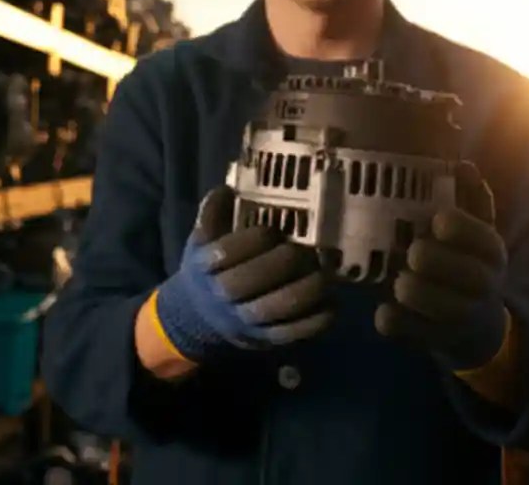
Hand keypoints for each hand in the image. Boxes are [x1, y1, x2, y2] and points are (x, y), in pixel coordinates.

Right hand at [153, 185, 333, 362]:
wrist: (197, 321)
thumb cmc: (208, 272)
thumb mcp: (201, 243)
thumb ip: (213, 215)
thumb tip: (228, 189)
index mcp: (206, 268)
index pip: (227, 252)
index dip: (254, 239)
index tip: (272, 231)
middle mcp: (225, 296)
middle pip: (252, 280)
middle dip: (283, 261)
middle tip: (304, 249)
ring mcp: (248, 322)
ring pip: (278, 307)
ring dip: (307, 287)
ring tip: (324, 272)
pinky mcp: (268, 340)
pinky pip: (297, 332)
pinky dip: (318, 317)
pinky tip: (331, 300)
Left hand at [375, 162, 507, 370]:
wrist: (475, 326)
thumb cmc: (466, 265)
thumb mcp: (474, 234)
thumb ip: (471, 201)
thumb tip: (463, 165)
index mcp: (492, 253)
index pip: (485, 239)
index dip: (462, 228)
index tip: (438, 221)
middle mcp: (485, 286)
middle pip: (470, 276)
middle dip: (435, 260)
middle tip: (412, 252)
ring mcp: (463, 318)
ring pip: (443, 308)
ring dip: (414, 290)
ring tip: (398, 280)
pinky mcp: (438, 340)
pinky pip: (412, 332)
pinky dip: (393, 319)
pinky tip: (384, 308)